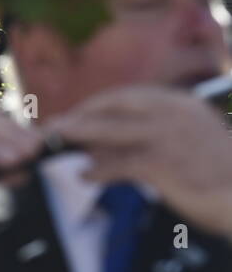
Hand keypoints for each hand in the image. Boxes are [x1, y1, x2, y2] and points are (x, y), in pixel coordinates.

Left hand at [48, 85, 231, 237]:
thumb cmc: (217, 171)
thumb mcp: (185, 141)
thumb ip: (146, 136)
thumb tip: (100, 143)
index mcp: (179, 104)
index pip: (127, 96)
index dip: (97, 105)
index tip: (77, 113)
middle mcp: (172, 114)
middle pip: (112, 108)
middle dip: (80, 116)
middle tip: (55, 125)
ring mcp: (167, 137)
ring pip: (110, 131)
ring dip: (79, 136)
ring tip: (57, 141)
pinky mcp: (162, 164)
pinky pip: (119, 164)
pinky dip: (98, 170)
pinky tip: (86, 176)